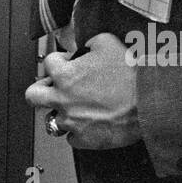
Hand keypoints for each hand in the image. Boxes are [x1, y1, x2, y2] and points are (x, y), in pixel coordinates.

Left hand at [24, 33, 139, 149]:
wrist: (149, 102)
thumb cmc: (130, 75)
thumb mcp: (107, 42)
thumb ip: (89, 43)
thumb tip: (85, 47)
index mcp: (65, 75)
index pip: (48, 63)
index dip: (60, 61)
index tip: (68, 64)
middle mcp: (63, 99)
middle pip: (33, 96)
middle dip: (41, 90)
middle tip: (53, 89)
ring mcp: (71, 121)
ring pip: (53, 120)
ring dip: (63, 113)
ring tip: (76, 109)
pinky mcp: (84, 139)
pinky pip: (71, 138)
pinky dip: (78, 132)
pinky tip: (89, 124)